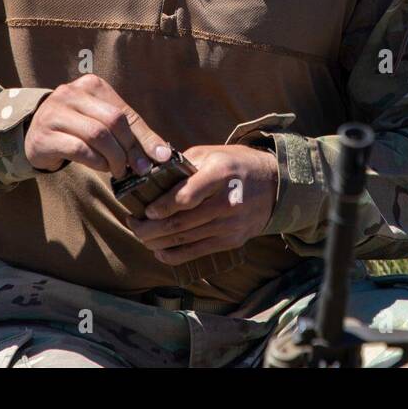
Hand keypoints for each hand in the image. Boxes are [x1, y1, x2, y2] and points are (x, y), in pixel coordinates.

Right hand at [23, 74, 172, 175]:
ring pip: (97, 135)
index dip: (144, 138)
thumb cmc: (76, 127)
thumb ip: (132, 133)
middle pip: (112, 121)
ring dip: (114, 158)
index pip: (125, 112)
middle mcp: (71, 93)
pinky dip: (96, 162)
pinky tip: (101, 167)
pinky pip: (79, 149)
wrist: (34, 134)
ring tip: (118, 170)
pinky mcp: (44, 135)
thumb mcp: (104, 123)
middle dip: (129, 149)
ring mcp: (54, 112)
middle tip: (136, 168)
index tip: (159, 158)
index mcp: (91, 85)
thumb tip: (163, 154)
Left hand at [125, 144, 277, 264]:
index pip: (187, 197)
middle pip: (181, 223)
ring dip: (157, 241)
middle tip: (133, 224)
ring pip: (185, 240)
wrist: (275, 187)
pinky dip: (174, 255)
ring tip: (140, 235)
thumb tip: (153, 175)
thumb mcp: (213, 153)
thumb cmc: (237, 165)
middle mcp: (226, 203)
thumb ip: (184, 164)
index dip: (162, 207)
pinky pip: (196, 252)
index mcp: (220, 175)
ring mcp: (229, 226)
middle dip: (150, 228)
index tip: (146, 210)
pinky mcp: (230, 241)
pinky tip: (159, 251)